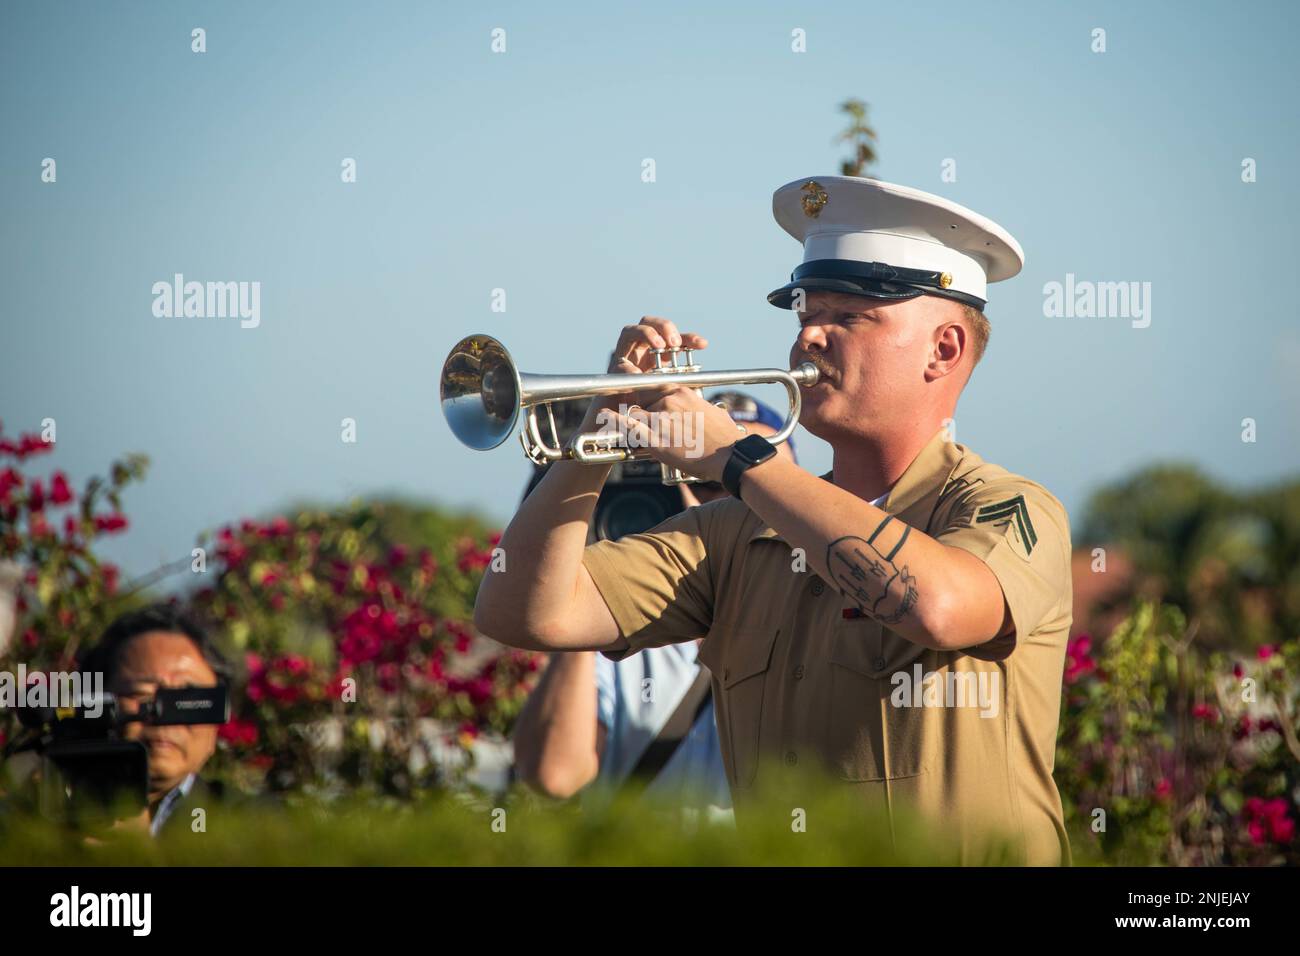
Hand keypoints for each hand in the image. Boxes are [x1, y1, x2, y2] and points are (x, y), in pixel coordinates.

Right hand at [578, 316, 708, 437]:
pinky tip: (652, 351)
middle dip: (667, 328)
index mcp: (658, 363)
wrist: (616, 432)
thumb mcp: (668, 403)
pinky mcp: (614, 362)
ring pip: (638, 327)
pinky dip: (641, 338)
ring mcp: (627, 357)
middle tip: (677, 342)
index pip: (676, 343)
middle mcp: (642, 356)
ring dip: (653, 331)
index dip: (690, 340)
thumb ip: (679, 392)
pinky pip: (625, 339)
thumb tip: (699, 389)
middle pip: (654, 326)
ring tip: (665, 344)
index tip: (703, 345)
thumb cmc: (645, 421)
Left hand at [589, 317, 741, 481]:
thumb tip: (693, 407)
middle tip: (624, 398)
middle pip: (640, 394)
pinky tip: (605, 416)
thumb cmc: (724, 437)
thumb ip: (694, 404)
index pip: (653, 381)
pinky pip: (629, 427)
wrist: (732, 457)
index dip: (638, 381)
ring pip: (635, 411)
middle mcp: (670, 401)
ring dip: (630, 415)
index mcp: (683, 392)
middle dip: (633, 398)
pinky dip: (614, 421)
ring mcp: (662, 420)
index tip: (629, 377)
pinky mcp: (657, 441)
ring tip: (619, 417)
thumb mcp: (709, 411)